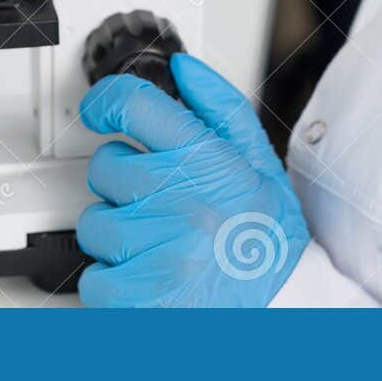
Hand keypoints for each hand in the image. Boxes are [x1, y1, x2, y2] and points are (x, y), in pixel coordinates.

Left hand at [75, 52, 309, 306]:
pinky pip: (94, 279)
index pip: (136, 106)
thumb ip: (220, 107)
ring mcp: (161, 253)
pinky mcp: (142, 302)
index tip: (99, 109)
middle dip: (124, 181)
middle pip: (105, 166)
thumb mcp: (259, 163)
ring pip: (94, 223)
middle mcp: (184, 204)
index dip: (107, 100)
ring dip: (116, 233)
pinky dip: (113, 282)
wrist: (287, 312)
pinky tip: (149, 278)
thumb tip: (181, 68)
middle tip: (158, 201)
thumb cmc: (266, 240)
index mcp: (210, 164)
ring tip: (158, 244)